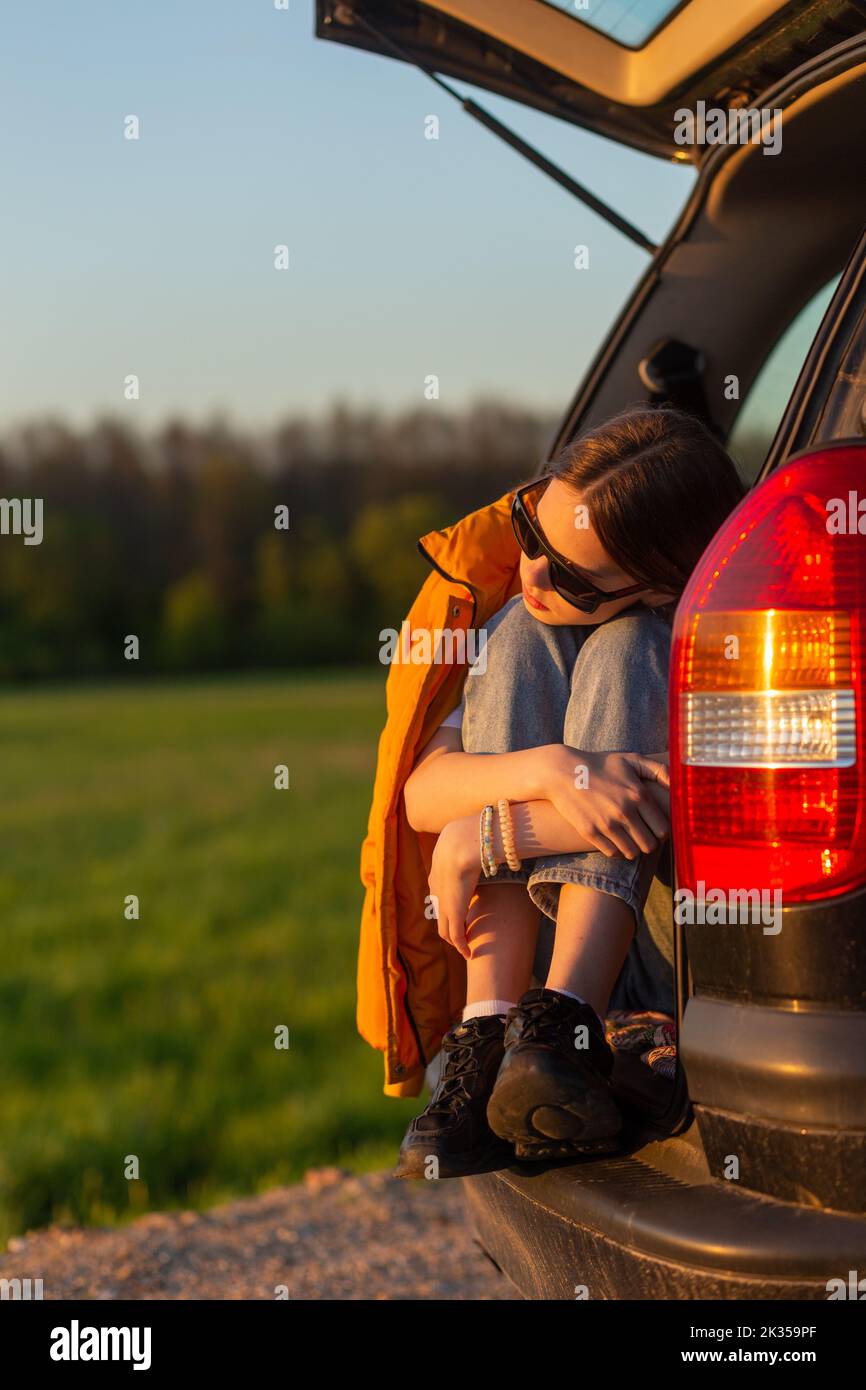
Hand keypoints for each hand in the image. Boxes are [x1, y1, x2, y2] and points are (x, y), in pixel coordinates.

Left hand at [428, 815, 482, 959]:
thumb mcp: (469, 836)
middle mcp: (436, 888)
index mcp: (437, 870)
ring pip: (445, 928)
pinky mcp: (453, 912)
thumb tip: (493, 829)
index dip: (449, 903)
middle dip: (450, 924)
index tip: (460, 910)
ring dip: (456, 939)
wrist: (462, 842)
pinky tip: (469, 953)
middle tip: (463, 933)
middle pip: (440, 913)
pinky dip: (462, 946)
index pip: (439, 893)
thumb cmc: (472, 834)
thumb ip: (477, 839)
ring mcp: (442, 901)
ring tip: (466, 947)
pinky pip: (455, 935)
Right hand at [542, 745, 669, 859]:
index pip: (663, 829)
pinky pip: (612, 853)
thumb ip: (659, 770)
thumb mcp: (631, 759)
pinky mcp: (590, 832)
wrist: (562, 771)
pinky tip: (614, 840)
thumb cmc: (600, 764)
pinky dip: (616, 850)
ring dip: (633, 849)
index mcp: (638, 794)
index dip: (662, 832)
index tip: (655, 829)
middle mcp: (625, 811)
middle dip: (649, 843)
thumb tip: (680, 785)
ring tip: (629, 840)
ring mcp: (607, 823)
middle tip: (643, 836)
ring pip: (632, 852)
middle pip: (649, 844)